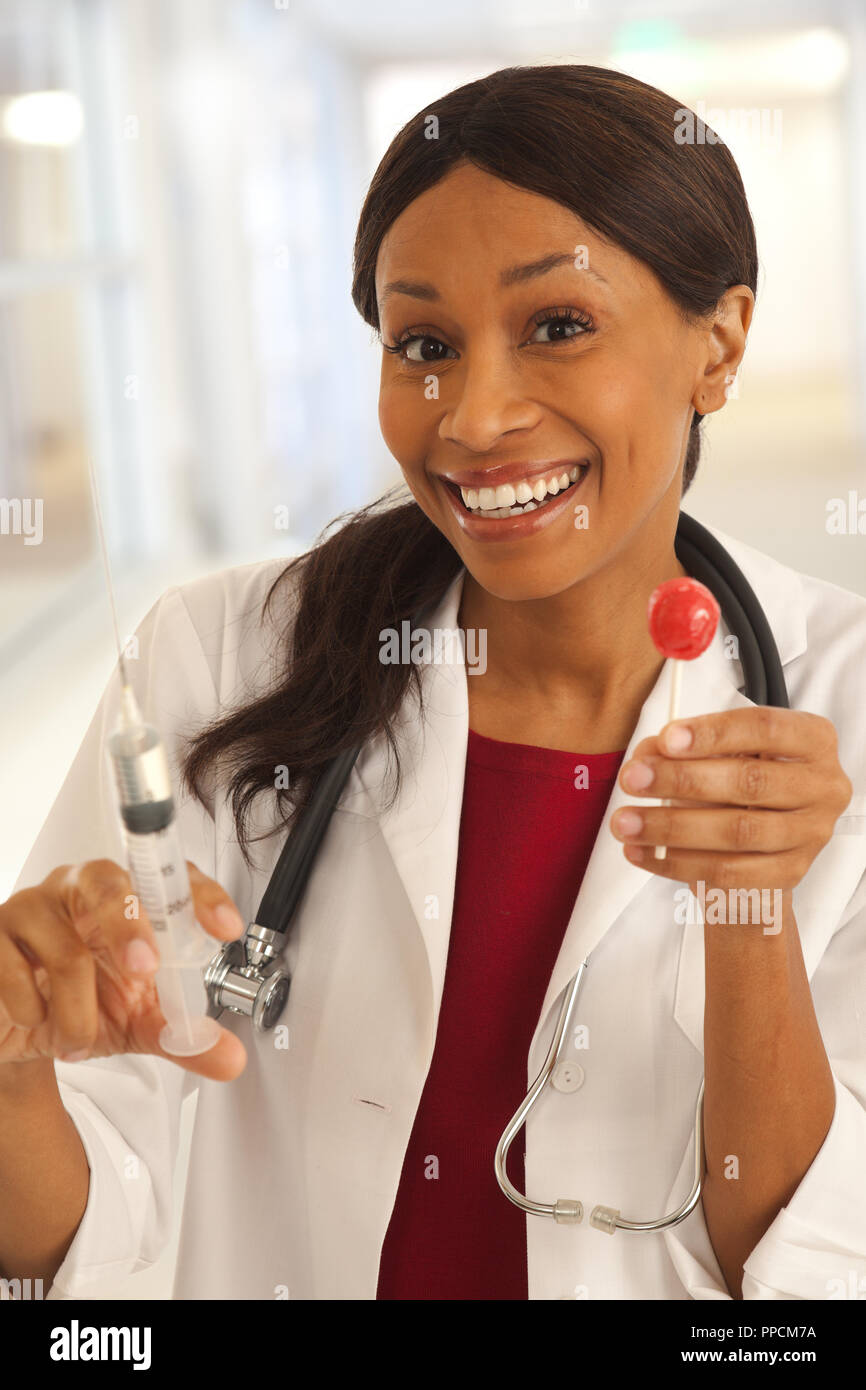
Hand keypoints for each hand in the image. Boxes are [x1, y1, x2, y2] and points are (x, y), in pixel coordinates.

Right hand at [0, 859, 248, 1077]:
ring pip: (66, 951)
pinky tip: (38, 1019)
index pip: (169, 877)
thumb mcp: (139, 1024)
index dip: (200, 896)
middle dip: (131, 928)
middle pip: (109, 883)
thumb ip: (183, 1036)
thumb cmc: (81, 1004)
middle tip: (145, 969)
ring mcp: (32, 906)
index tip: (226, 928)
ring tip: (78, 1039)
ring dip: (79, 1014)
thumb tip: (229, 1057)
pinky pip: (15, 974)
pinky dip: (35, 1014)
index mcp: (127, 898)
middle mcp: (80, 888)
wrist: (18, 1028)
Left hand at [609, 708, 852, 893]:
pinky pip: (728, 873)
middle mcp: (823, 786)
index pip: (764, 728)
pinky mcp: (789, 875)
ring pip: (737, 832)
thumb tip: (648, 754)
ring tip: (626, 821)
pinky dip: (677, 863)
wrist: (761, 846)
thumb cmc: (738, 784)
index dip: (713, 733)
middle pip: (750, 781)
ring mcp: (810, 834)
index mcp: (812, 740)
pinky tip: (642, 852)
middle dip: (683, 780)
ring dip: (672, 827)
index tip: (665, 738)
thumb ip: (684, 747)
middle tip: (632, 779)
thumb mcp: (719, 753)